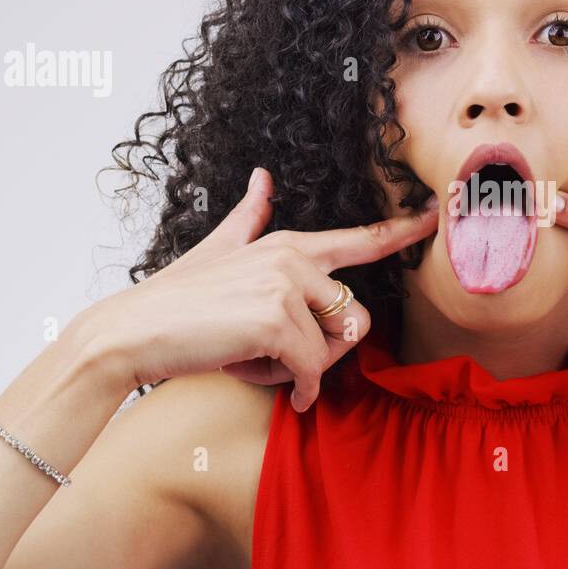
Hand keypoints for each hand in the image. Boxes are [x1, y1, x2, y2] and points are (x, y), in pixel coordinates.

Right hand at [82, 167, 437, 410]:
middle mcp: (294, 258)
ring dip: (301, 371)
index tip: (436, 215)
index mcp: (288, 244)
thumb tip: (262, 179)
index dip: (403, 230)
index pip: (359, 239)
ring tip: (254, 359)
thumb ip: (248, 218)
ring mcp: (286, 286)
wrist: (131, 331)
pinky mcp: (277, 320)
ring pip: (333, 348)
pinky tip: (265, 383)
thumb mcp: (219, 250)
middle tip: (276, 359)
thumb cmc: (176, 301)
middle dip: (325, 354)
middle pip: (354, 319)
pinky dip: (293, 389)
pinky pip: (310, 369)